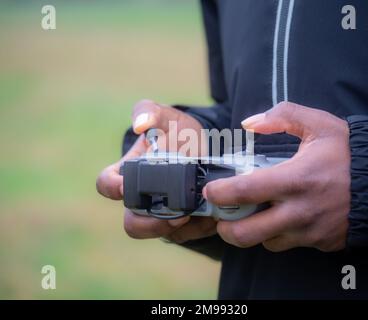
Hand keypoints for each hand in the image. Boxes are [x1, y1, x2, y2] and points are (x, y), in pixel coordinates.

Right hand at [96, 99, 215, 242]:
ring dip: (177, 229)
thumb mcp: (164, 116)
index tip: (124, 186)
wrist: (206, 146)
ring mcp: (161, 212)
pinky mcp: (183, 223)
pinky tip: (211, 216)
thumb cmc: (177, 130)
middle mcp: (141, 197)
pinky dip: (199, 228)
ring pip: (160, 233)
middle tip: (174, 215)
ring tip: (196, 216)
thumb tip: (141, 124)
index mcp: (128, 172)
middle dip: (150, 223)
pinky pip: (186, 234)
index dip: (112, 187)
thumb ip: (148, 111)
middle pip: (132, 222)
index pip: (107, 184)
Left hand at [204, 101, 350, 251]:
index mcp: (295, 179)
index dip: (220, 193)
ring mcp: (309, 231)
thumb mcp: (318, 124)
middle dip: (226, 228)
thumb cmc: (349, 153)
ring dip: (254, 231)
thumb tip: (249, 123)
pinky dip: (277, 235)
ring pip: (266, 243)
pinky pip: (288, 245)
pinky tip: (282, 218)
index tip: (210, 191)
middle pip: (247, 233)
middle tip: (223, 216)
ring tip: (255, 214)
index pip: (245, 191)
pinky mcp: (320, 242)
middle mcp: (299, 211)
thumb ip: (281, 116)